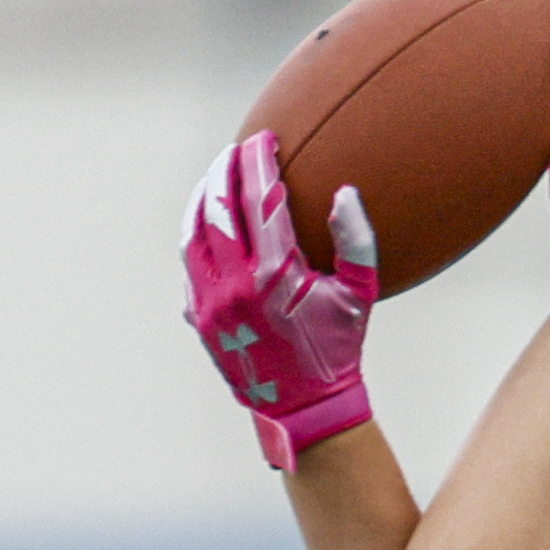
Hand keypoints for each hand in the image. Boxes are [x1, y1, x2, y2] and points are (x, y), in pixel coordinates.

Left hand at [182, 130, 378, 471]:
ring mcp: (212, 303)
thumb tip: (345, 193)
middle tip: (235, 152)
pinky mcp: (199, 319)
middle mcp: (236, 285)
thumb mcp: (360, 299)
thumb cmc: (338, 349)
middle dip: (225, 171)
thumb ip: (357, 244)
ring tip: (214, 181)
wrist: (306, 408)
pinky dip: (195, 239)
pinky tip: (206, 226)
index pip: (260, 198)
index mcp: (276, 274)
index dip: (258, 160)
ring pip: (193, 233)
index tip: (263, 140)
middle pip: (218, 206)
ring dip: (201, 200)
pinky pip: (188, 267)